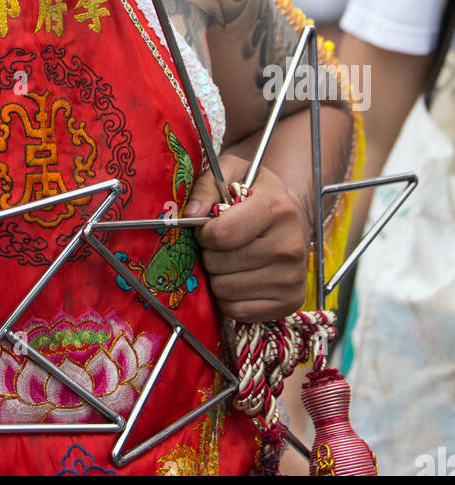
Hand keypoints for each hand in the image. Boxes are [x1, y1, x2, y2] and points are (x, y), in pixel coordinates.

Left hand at [185, 155, 309, 322]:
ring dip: (218, 276)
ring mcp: (293, 277)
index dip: (204, 232)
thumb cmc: (256, 193)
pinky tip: (239, 278)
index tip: (207, 227)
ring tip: (230, 259)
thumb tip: (190, 215)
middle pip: (220, 264)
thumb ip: (206, 186)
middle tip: (220, 244)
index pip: (222, 234)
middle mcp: (291, 245)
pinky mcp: (291, 302)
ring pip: (225, 290)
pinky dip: (229, 298)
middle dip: (210, 254)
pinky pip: (238, 310)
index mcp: (277, 209)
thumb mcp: (232, 173)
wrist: (292, 217)